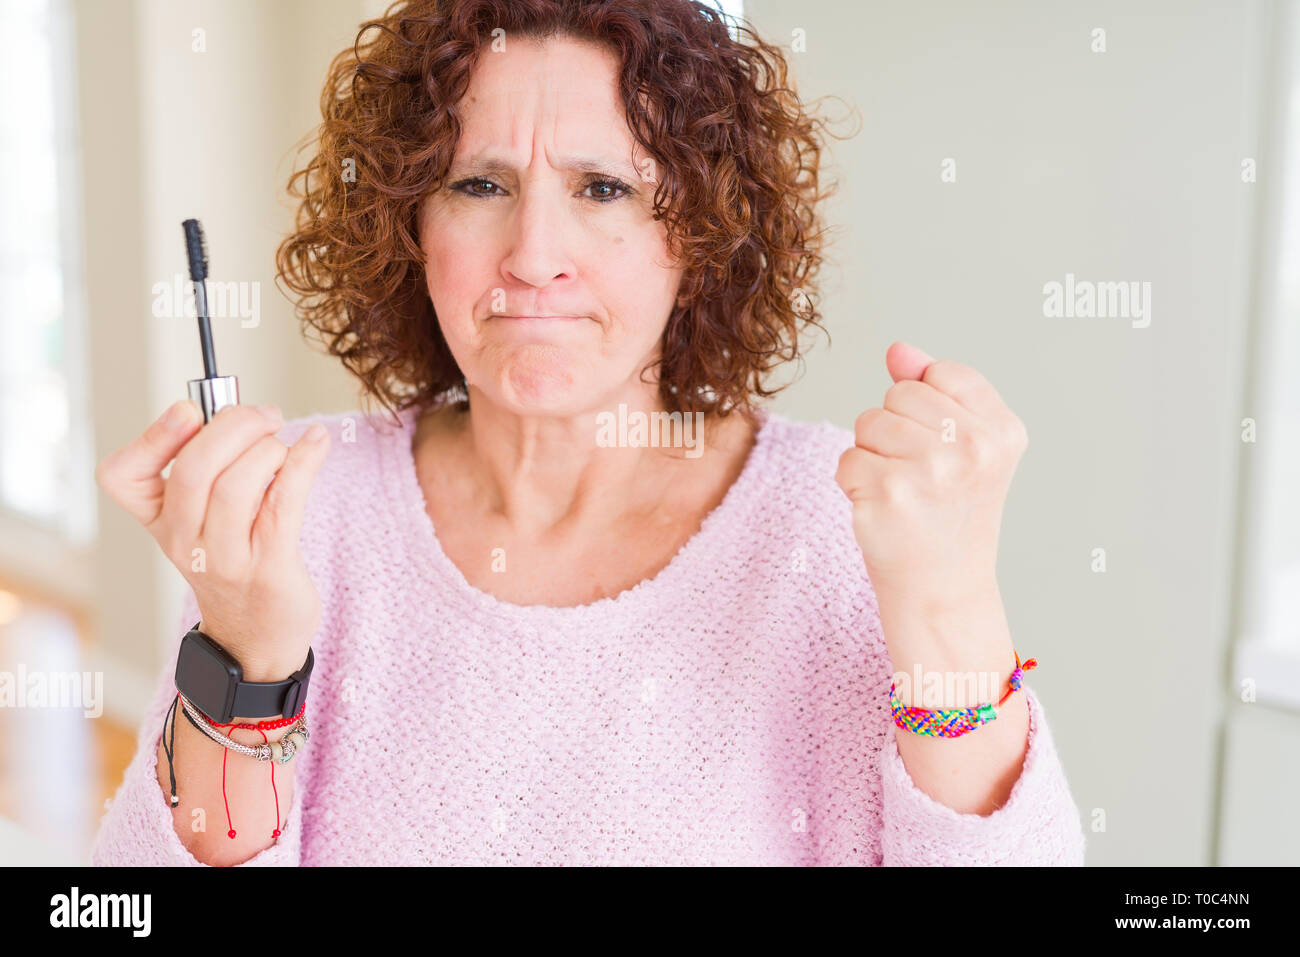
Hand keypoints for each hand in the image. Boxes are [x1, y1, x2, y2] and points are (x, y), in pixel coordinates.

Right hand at [95, 400, 330, 680]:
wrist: (255, 639)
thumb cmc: (235, 562)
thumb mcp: (204, 520)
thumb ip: (213, 468)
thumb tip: (240, 411)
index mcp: (159, 521)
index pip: (123, 476)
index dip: (152, 436)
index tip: (189, 410)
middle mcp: (183, 541)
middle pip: (193, 470)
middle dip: (233, 426)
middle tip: (265, 414)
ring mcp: (224, 558)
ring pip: (236, 487)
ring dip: (269, 450)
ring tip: (285, 444)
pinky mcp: (269, 567)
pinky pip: (284, 505)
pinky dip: (304, 464)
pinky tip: (318, 444)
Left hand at [834, 342, 1027, 611]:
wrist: (943, 589)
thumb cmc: (949, 513)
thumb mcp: (963, 446)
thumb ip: (933, 389)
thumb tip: (898, 349)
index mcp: (1003, 430)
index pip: (939, 373)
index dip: (925, 408)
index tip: (943, 449)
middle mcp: (975, 448)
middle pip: (899, 393)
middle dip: (896, 430)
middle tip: (920, 478)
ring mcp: (932, 470)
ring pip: (868, 422)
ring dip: (872, 456)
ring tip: (902, 492)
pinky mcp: (889, 494)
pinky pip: (847, 459)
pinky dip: (854, 484)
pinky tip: (884, 510)